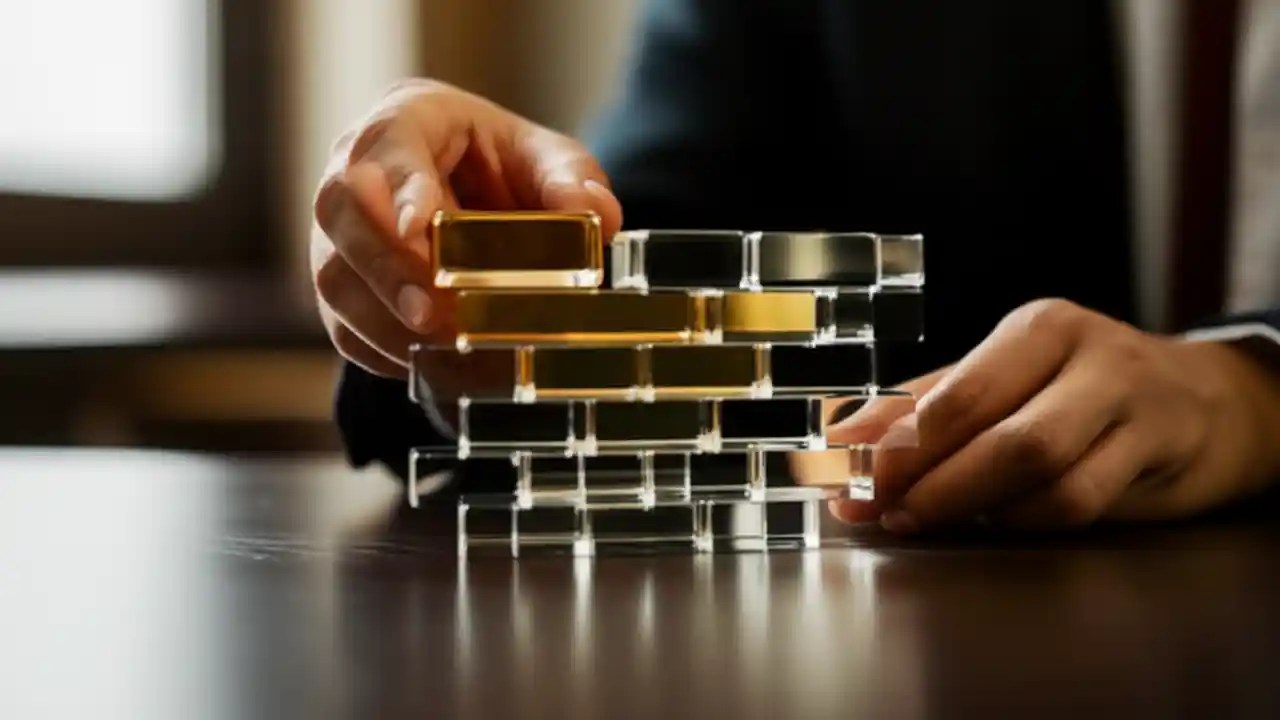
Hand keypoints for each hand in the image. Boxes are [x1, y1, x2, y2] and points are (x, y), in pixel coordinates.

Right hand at [310, 78, 622, 378]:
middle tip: (431, 315)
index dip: (401, 189)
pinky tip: (440, 367)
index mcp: (406, 120)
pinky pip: (346, 326)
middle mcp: (352, 171)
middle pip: (340, 212)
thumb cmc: (500, 164)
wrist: (468, 191)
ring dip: (388, 321)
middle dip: (386, 267)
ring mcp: (336, 233)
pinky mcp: (343, 289)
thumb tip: (599, 215)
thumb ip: (573, 180)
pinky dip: (390, 352)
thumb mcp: (547, 159)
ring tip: (450, 349)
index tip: (421, 226)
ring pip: (335, 276)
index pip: (387, 146)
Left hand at [827, 299, 1279, 533]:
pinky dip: (1023, 518)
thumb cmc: (1080, 390)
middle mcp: (1085, 352)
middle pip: (988, 425)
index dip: (887, 439)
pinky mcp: (1159, 449)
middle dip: (918, 475)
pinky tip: (993, 522)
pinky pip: (1078, 499)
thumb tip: (840, 439)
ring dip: (963, 502)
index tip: (838, 472)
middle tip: (871, 508)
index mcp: (1036, 328)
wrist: (1206, 402)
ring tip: (914, 519)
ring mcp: (1129, 401)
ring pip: (1034, 463)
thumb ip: (928, 407)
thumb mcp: (1009, 380)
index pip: (949, 390)